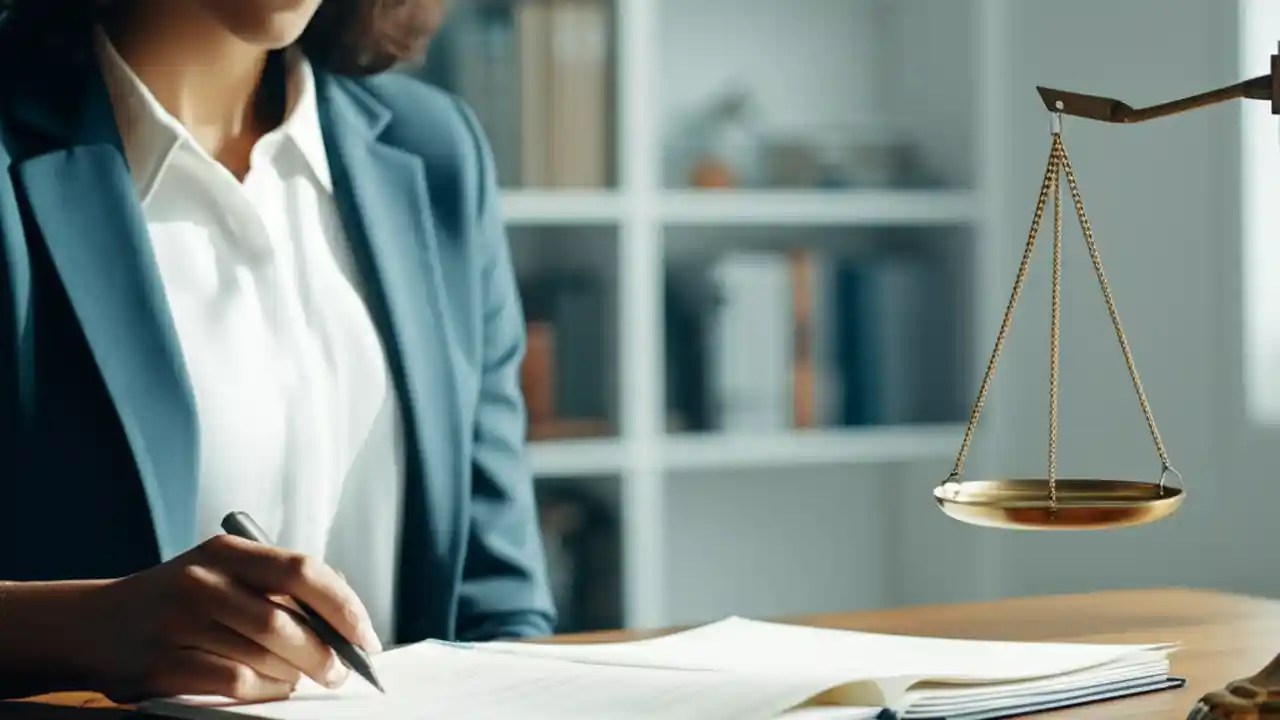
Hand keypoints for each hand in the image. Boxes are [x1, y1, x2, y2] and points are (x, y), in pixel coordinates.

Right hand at [77, 535, 381, 702]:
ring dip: (293, 675)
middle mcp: (202, 580)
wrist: (94, 623)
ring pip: (264, 657)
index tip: (366, 637)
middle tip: (339, 672)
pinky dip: (262, 691)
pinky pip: (234, 684)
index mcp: (228, 551)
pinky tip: (267, 688)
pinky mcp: (161, 664)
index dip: (343, 607)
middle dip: (324, 655)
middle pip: (286, 623)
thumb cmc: (181, 600)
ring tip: (297, 678)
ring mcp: (178, 622)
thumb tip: (348, 625)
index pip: (303, 571)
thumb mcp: (225, 573)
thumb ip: (280, 589)